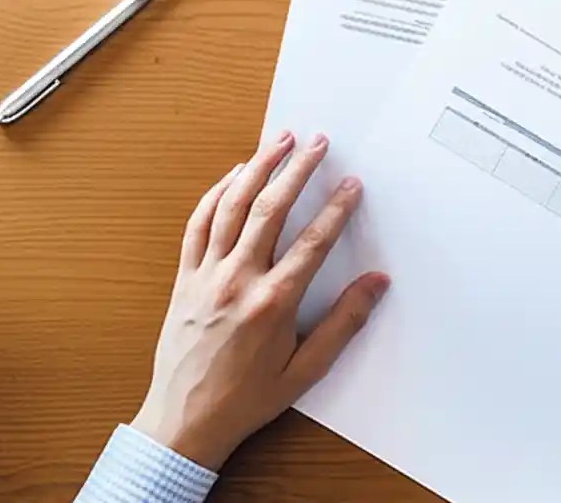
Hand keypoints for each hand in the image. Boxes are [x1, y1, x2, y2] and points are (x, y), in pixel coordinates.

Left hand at [130, 132, 389, 469]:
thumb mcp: (305, 370)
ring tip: (277, 141)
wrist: (184, 420)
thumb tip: (376, 284)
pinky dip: (216, 195)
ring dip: (256, 168)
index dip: (336, 208)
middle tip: (317, 142)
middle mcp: (237, 281)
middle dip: (297, 170)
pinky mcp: (184, 278)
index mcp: (273, 303)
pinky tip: (232, 176)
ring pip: (231, 207)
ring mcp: (206, 276)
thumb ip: (343, 323)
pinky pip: (199, 225)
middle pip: (270, 210)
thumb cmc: (247, 400)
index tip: (352, 185)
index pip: (313, 241)